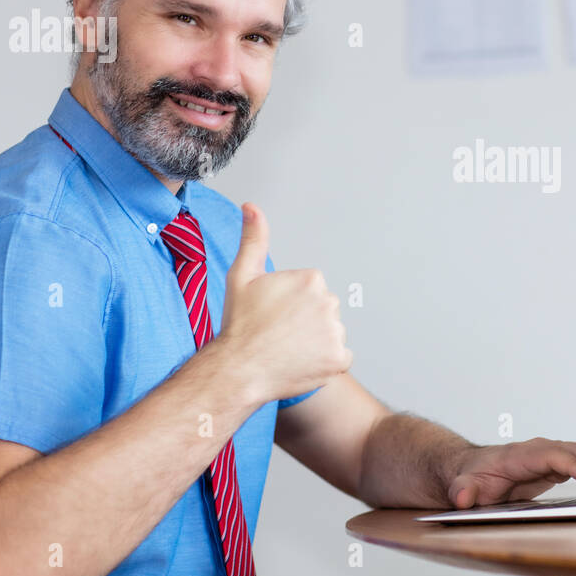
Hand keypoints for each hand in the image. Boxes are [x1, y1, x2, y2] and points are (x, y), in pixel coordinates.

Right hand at [216, 202, 351, 404]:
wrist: (237, 369)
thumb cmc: (238, 324)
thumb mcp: (241, 275)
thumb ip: (254, 238)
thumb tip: (251, 206)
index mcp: (312, 279)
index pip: (310, 291)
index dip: (290, 304)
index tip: (273, 315)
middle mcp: (330, 302)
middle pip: (323, 311)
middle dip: (306, 321)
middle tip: (278, 334)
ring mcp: (336, 332)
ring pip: (331, 333)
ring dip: (315, 342)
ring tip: (287, 349)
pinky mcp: (339, 359)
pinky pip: (339, 358)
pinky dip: (325, 362)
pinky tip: (301, 362)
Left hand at [446, 438, 575, 508]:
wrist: (472, 469)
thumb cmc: (471, 477)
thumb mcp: (463, 487)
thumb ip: (463, 492)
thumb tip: (463, 498)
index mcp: (519, 455)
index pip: (550, 456)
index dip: (571, 464)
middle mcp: (538, 450)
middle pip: (573, 452)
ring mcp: (549, 454)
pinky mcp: (556, 462)